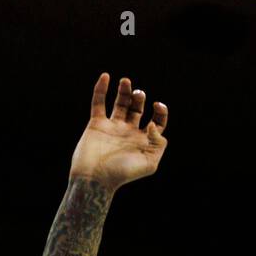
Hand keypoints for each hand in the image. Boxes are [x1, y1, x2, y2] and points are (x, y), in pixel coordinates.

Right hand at [70, 74, 167, 190]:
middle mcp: (128, 132)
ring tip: (125, 81)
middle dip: (139, 98)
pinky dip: (101, 89)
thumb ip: (158, 143)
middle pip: (137, 108)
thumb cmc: (122, 175)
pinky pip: (98, 103)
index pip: (157, 121)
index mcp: (143, 141)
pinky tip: (105, 76)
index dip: (160, 111)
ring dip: (124, 90)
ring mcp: (112, 127)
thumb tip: (152, 123)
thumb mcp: (149, 163)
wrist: (95, 179)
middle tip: (138, 94)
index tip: (156, 106)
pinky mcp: (96, 124)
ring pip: (119, 104)